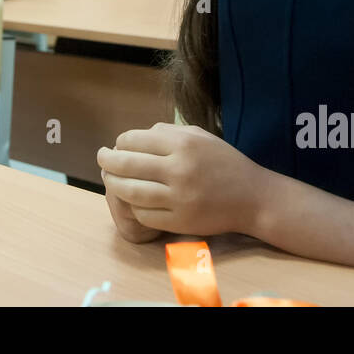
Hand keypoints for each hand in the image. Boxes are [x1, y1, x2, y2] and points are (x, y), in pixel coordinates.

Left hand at [97, 123, 273, 237]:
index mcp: (183, 144)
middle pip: (126, 164)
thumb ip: (168, 132)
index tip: (117, 145)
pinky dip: (133, 207)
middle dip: (107, 161)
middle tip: (101, 159)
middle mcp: (179, 169)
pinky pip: (144, 215)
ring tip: (109, 179)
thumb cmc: (224, 163)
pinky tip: (132, 200)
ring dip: (113, 185)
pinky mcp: (180, 221)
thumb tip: (134, 136)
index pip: (135, 140)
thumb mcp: (201, 137)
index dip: (120, 142)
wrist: (253, 197)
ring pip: (130, 192)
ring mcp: (179, 198)